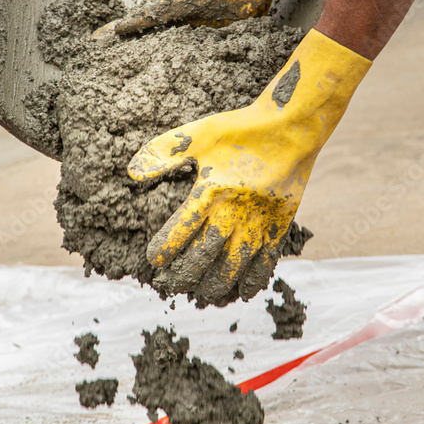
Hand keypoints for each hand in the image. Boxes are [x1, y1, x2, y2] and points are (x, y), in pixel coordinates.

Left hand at [129, 31, 371, 305]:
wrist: (292, 128)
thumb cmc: (243, 129)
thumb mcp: (200, 133)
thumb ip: (166, 152)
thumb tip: (132, 172)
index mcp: (210, 192)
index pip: (180, 232)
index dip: (165, 250)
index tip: (155, 260)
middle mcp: (233, 213)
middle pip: (204, 257)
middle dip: (186, 275)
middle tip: (173, 287)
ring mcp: (258, 223)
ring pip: (234, 266)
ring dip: (217, 285)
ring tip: (205, 296)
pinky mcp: (279, 226)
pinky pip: (267, 262)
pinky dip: (254, 280)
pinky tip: (244, 292)